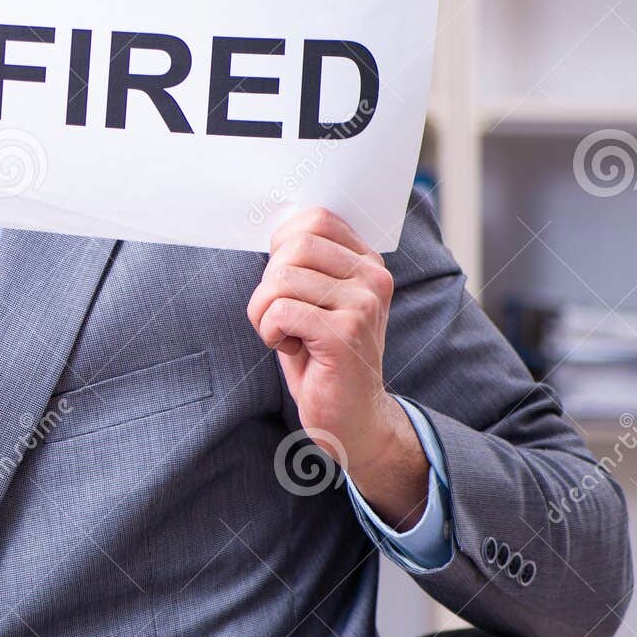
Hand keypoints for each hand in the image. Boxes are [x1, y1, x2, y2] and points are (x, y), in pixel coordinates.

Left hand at [246, 207, 427, 528]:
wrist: (351, 417)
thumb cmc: (322, 357)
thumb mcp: (316, 301)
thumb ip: (305, 262)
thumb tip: (278, 224)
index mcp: (367, 263)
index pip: (315, 219)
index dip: (281, 246)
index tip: (283, 282)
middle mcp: (372, 278)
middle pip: (293, 246)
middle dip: (269, 283)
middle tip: (279, 316)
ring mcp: (362, 305)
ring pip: (280, 280)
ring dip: (263, 312)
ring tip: (285, 334)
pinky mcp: (344, 333)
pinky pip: (280, 311)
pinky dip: (269, 332)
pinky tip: (290, 347)